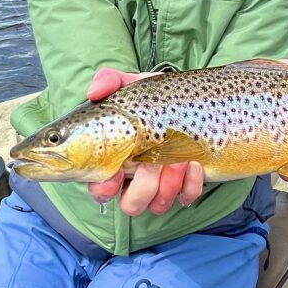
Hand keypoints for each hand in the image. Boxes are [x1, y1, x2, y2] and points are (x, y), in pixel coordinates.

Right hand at [85, 68, 206, 211]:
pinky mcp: (188, 186)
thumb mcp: (132, 84)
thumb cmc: (155, 97)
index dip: (104, 189)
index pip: (100, 188)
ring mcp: (162, 185)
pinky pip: (187, 197)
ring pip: (157, 205)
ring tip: (179, 158)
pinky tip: (194, 163)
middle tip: (151, 161)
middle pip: (131, 204)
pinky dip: (190, 183)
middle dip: (143, 186)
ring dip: (168, 184)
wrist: (194, 98)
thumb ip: (109, 81)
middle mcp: (136, 179)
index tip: (115, 173)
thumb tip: (93, 93)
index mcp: (116, 160)